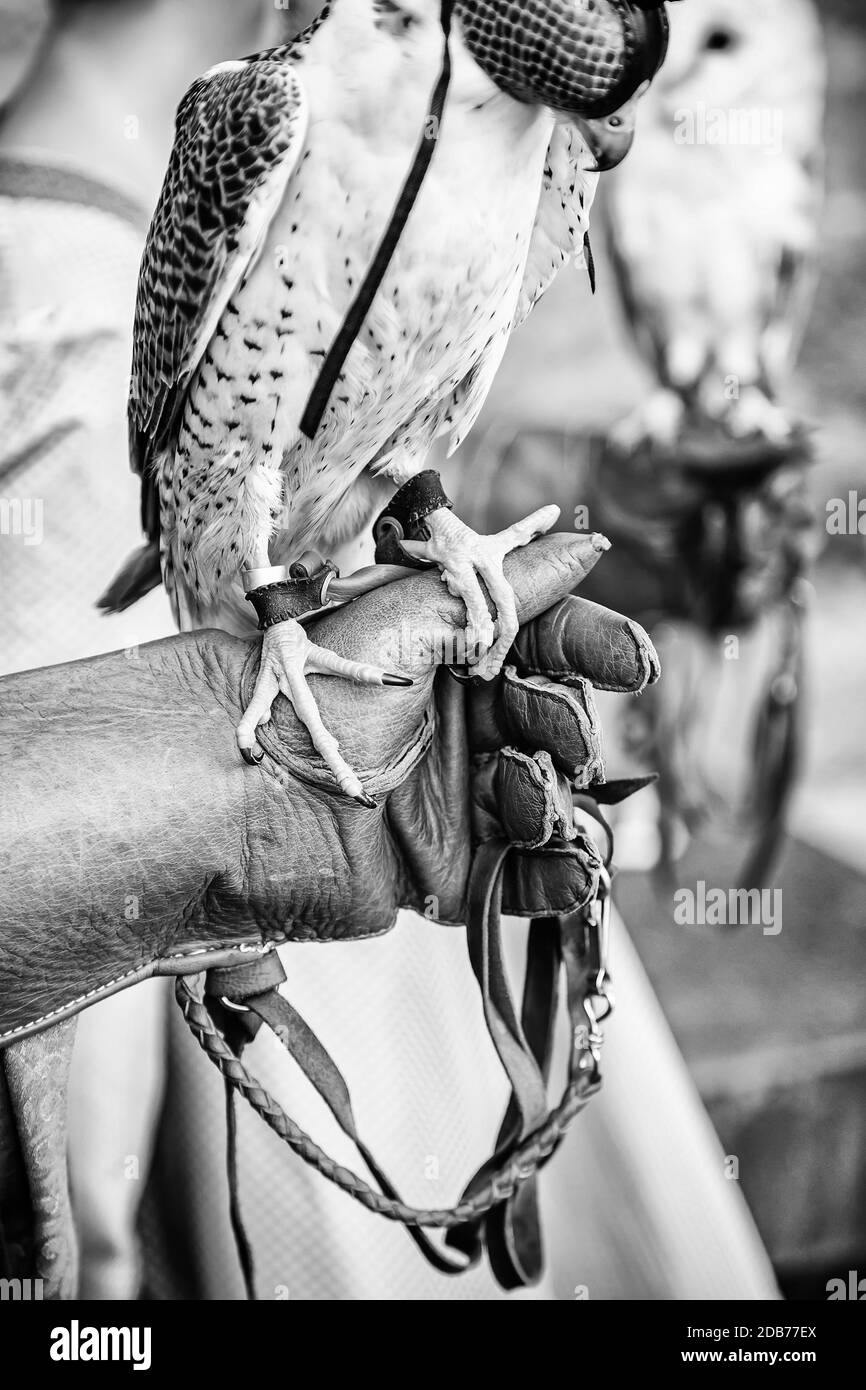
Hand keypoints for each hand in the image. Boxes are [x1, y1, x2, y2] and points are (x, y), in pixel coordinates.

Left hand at [0, 533, 658, 1041]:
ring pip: (548, 805)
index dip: (593, 653)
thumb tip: (589, 544)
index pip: (545, 649)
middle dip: (566, 730)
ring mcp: (451, 802)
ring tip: (533, 803)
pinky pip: (522, 881)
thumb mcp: (413, 620)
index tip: (633, 665)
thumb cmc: (313, 691)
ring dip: (561, 806)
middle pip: (553, 727)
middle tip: (550, 738)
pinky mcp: (442, 874)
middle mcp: (454, 726)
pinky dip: (558, 877)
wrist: (235, 794)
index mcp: (446, 658)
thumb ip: (510, 591)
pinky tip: (574, 868)